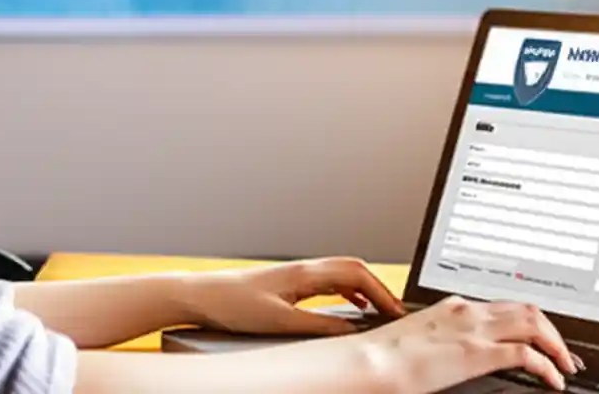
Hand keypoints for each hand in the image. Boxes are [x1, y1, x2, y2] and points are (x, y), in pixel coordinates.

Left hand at [185, 257, 407, 335]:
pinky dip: (347, 292)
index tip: (397, 310)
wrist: (201, 295)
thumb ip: (319, 326)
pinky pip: (328, 282)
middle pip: (354, 269)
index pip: (357, 273)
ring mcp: (296, 274)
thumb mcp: (281, 322)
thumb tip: (350, 330)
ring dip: (365, 288)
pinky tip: (350, 306)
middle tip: (395, 310)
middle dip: (380, 287)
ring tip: (380, 310)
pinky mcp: (288, 283)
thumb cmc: (233, 305)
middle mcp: (303, 268)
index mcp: (305, 273)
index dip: (383, 291)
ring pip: (342, 274)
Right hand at [358, 295, 580, 391]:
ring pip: (534, 323)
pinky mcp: (477, 353)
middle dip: (553, 331)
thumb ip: (444, 340)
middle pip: (527, 309)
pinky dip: (548, 367)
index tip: (542, 339)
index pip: (504, 306)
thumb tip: (450, 355)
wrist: (370, 362)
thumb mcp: (421, 340)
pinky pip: (528, 354)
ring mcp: (474, 330)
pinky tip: (552, 381)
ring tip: (564, 366)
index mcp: (454, 307)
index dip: (531, 322)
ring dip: (557, 344)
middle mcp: (468, 311)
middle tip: (564, 354)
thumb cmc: (384, 357)